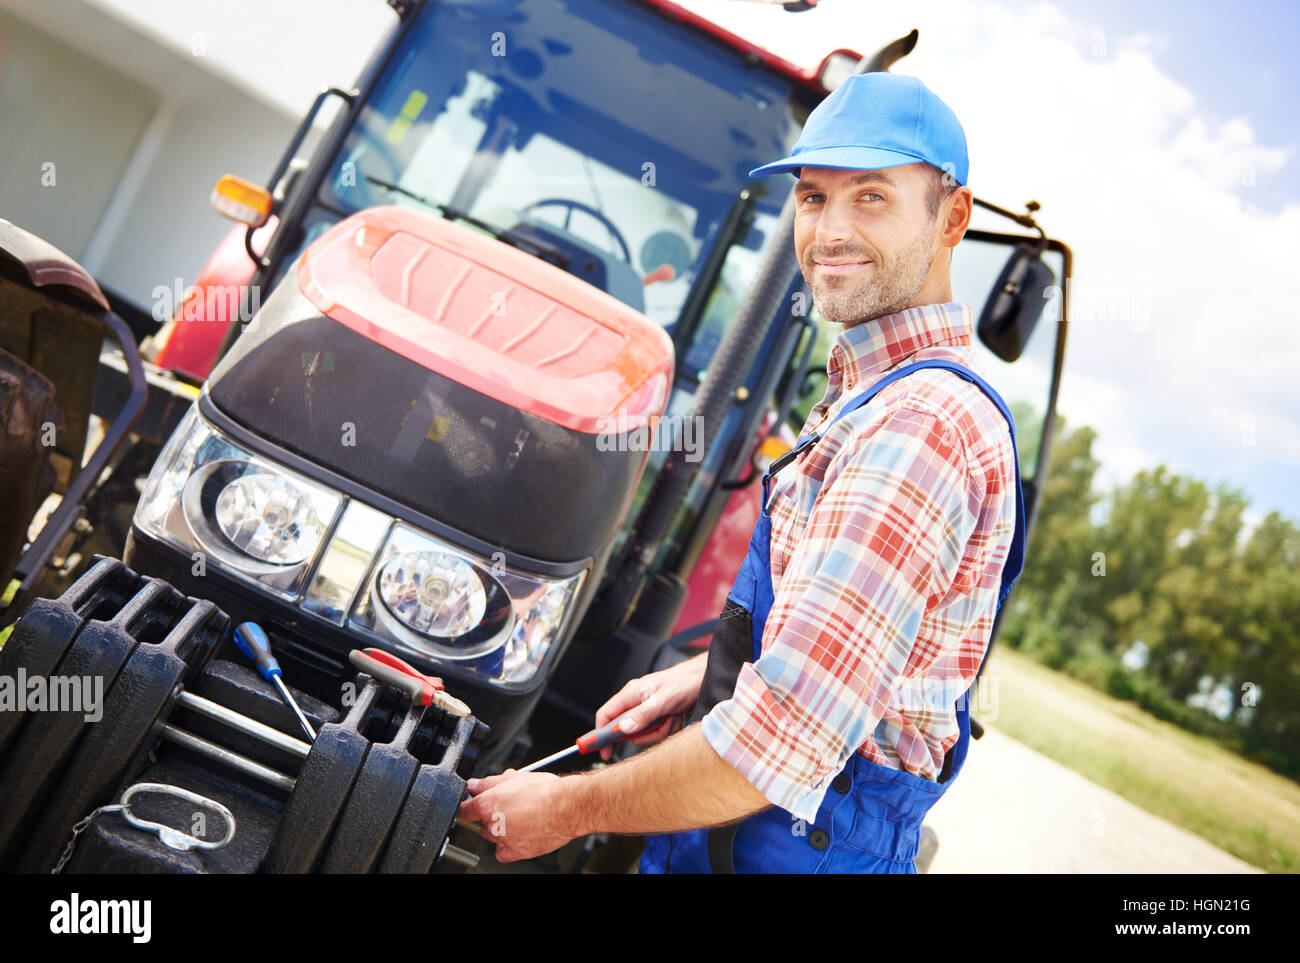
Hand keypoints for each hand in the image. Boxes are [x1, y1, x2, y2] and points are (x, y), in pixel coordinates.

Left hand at [459, 769, 574, 862]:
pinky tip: (517, 835)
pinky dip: (507, 845)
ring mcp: (503, 840)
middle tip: (509, 803)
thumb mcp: (514, 777)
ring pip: (493, 836)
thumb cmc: (545, 791)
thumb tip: (474, 784)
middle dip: (492, 813)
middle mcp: (492, 824)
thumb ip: (488, 782)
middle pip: (482, 822)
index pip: (465, 809)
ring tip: (520, 816)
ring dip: (501, 827)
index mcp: (487, 804)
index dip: (468, 805)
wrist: (566, 807)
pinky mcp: (516, 852)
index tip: (472, 803)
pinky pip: (503, 852)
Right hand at [594, 653, 707, 759]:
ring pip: (643, 733)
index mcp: (631, 693)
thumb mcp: (663, 700)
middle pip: (627, 728)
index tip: (603, 751)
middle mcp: (636, 701)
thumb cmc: (684, 682)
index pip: (605, 715)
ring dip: (659, 731)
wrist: (704, 677)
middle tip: (658, 725)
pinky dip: (667, 729)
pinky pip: (656, 732)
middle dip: (644, 733)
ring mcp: (647, 709)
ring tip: (671, 718)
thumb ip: (642, 714)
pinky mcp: (658, 716)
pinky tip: (676, 718)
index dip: (600, 734)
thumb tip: (623, 728)